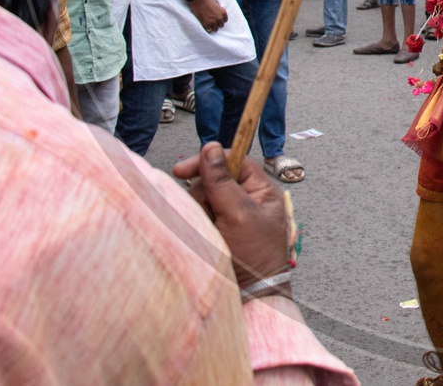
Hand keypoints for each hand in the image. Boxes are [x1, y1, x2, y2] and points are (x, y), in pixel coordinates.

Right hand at [173, 142, 293, 289]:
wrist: (252, 296)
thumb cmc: (254, 256)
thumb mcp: (239, 214)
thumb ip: (222, 181)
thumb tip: (210, 147)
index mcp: (261, 190)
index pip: (233, 160)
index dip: (208, 161)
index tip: (181, 171)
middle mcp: (247, 199)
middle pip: (213, 180)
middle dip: (204, 196)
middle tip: (211, 217)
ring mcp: (233, 216)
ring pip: (204, 199)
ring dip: (201, 213)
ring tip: (212, 233)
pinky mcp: (221, 230)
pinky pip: (202, 217)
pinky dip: (199, 225)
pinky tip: (206, 237)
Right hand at [189, 0, 228, 32]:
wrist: (198, 0)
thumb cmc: (206, 0)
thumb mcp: (216, 2)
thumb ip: (219, 8)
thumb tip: (219, 12)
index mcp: (223, 12)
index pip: (225, 20)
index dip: (220, 20)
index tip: (217, 19)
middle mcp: (220, 18)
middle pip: (221, 25)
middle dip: (217, 24)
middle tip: (212, 22)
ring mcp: (213, 22)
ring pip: (215, 29)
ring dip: (212, 27)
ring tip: (209, 24)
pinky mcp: (207, 24)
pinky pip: (209, 30)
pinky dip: (207, 28)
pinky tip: (205, 25)